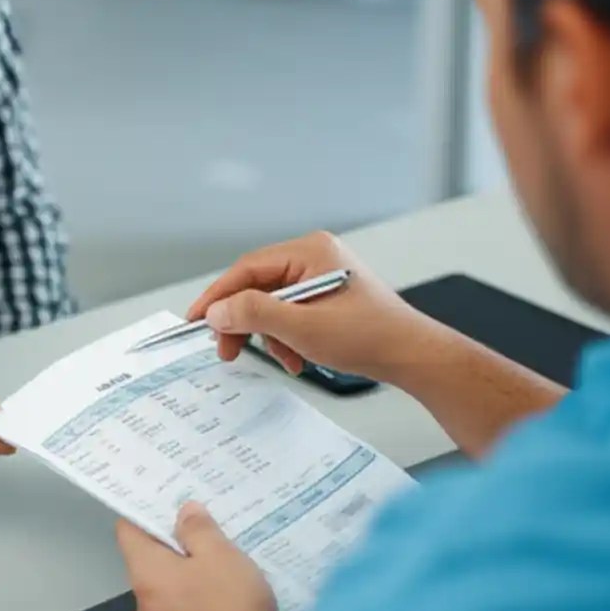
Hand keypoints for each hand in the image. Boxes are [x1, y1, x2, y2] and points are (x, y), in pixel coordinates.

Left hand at [116, 502, 277, 610]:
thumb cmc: (228, 606)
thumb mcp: (221, 558)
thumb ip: (200, 531)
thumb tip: (184, 511)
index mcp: (146, 572)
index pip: (128, 530)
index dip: (144, 509)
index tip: (165, 494)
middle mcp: (145, 598)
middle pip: (149, 556)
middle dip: (174, 537)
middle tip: (200, 516)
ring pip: (169, 580)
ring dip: (189, 564)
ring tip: (217, 546)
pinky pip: (183, 600)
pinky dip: (198, 587)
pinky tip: (224, 581)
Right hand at [188, 231, 440, 383]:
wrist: (412, 356)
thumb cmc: (371, 336)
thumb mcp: (303, 328)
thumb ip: (255, 314)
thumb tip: (217, 311)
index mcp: (311, 251)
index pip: (248, 268)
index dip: (218, 296)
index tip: (197, 320)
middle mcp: (314, 258)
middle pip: (257, 287)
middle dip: (243, 322)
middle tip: (227, 350)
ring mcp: (320, 277)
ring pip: (272, 305)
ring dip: (269, 336)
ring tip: (283, 359)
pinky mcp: (326, 298)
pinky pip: (290, 315)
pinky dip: (286, 338)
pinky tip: (297, 358)